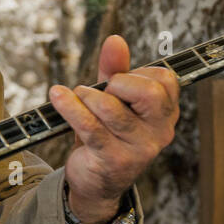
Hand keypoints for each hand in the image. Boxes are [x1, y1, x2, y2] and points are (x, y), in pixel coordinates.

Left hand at [48, 34, 179, 223]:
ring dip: (86, 95)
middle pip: (149, 92)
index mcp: (166, 114)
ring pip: (110, 108)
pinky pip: (89, 126)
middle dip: (118, 82)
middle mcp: (159, 132)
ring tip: (77, 96)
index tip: (119, 82)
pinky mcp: (112, 159)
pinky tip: (57, 96)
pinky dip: (69, 106)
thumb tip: (115, 39)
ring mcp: (138, 149)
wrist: (96, 183)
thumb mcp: (114, 100)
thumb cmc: (108, 134)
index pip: (165, 79)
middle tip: (103, 90)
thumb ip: (116, 69)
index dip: (137, 73)